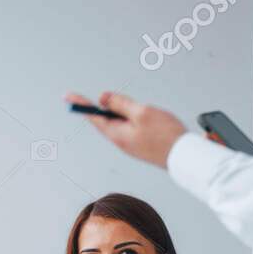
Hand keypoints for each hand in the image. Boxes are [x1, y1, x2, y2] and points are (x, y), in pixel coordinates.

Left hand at [64, 90, 186, 168]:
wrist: (184, 157)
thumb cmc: (165, 134)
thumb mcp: (141, 113)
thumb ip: (121, 104)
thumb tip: (102, 98)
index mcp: (117, 134)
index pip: (94, 116)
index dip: (81, 105)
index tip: (67, 97)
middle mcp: (120, 141)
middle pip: (104, 120)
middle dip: (97, 108)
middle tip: (82, 99)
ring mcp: (131, 144)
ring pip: (118, 124)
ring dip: (116, 112)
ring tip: (117, 105)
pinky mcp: (140, 145)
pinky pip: (128, 128)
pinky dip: (127, 118)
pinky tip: (134, 114)